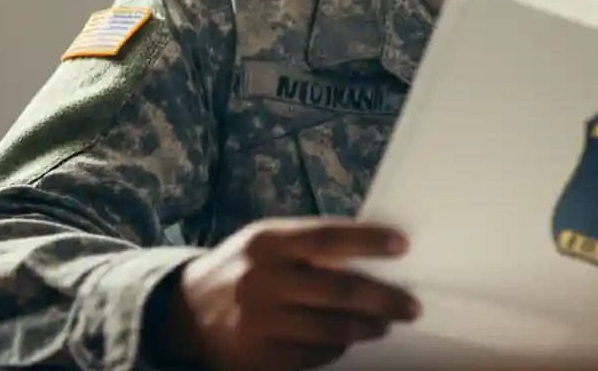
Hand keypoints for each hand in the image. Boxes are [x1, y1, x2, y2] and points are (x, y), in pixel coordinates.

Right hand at [149, 217, 419, 370]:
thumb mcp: (265, 243)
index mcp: (265, 242)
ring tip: (384, 323)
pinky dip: (336, 347)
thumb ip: (307, 245)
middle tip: (410, 305)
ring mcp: (259, 323)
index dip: (367, 241)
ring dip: (366, 327)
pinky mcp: (259, 358)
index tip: (401, 245)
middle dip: (383, 299)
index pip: (325, 238)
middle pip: (338, 290)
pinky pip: (314, 355)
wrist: (187, 312)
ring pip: (331, 328)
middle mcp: (261, 280)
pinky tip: (346, 339)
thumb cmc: (242, 269)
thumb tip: (371, 255)